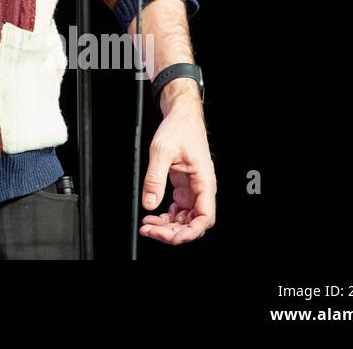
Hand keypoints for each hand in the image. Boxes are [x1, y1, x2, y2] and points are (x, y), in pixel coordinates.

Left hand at [140, 95, 215, 244]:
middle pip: (193, 223)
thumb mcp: (161, 151)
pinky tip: (153, 214)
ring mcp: (193, 189)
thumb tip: (149, 202)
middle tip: (149, 230)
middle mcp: (202, 188)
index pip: (204, 217)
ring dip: (167, 226)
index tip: (170, 236)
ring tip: (147, 225)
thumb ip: (155, 177)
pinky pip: (179, 209)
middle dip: (172, 231)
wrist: (181, 117)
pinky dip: (167, 216)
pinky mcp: (185, 187)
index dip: (189, 232)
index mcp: (204, 181)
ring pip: (185, 218)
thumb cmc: (180, 129)